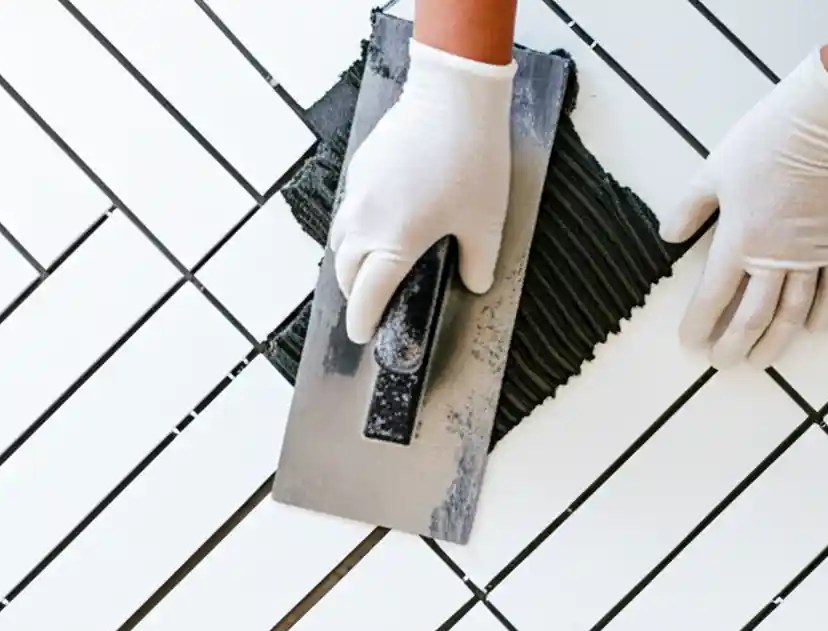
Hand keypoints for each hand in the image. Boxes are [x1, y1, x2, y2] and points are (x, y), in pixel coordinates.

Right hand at [330, 39, 515, 343]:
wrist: (453, 98)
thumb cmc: (471, 161)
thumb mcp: (485, 222)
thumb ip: (478, 261)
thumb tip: (474, 284)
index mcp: (393, 243)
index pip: (367, 296)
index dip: (364, 320)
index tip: (363, 337)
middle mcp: (365, 221)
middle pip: (346, 271)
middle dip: (356, 293)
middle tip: (373, 304)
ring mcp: (358, 192)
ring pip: (341, 240)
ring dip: (352, 261)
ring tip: (374, 268)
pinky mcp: (360, 167)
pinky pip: (350, 211)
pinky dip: (357, 229)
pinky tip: (382, 225)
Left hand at [661, 51, 827, 368]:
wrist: (816, 126)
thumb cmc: (759, 145)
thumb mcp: (710, 174)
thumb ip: (688, 210)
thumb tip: (667, 237)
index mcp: (738, 242)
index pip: (713, 296)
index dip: (699, 323)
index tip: (690, 342)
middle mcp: (773, 257)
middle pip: (753, 316)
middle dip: (735, 344)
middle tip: (723, 362)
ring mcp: (808, 255)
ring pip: (791, 313)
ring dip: (775, 342)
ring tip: (761, 361)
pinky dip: (822, 312)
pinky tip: (813, 330)